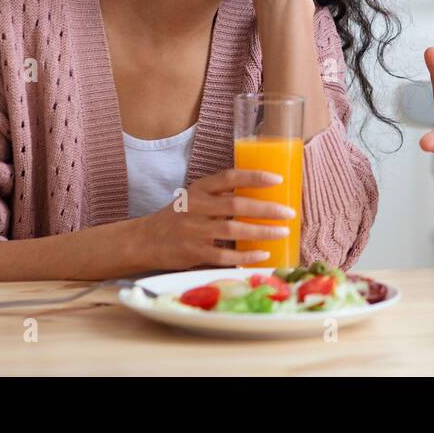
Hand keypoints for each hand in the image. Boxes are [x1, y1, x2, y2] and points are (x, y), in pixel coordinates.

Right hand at [127, 168, 296, 269]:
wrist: (144, 240)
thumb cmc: (178, 217)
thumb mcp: (195, 198)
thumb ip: (220, 195)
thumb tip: (262, 195)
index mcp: (199, 189)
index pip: (229, 177)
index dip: (253, 177)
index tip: (277, 179)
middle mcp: (195, 206)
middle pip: (235, 205)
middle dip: (265, 209)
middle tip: (288, 212)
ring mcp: (193, 230)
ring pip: (233, 230)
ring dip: (261, 231)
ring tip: (282, 232)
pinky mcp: (193, 252)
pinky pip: (224, 254)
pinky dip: (245, 255)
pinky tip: (263, 254)